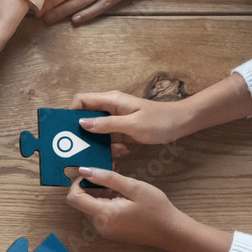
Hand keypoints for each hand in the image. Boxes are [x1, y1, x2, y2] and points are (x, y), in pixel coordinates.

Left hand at [66, 167, 183, 246]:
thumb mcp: (133, 187)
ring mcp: (105, 231)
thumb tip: (84, 170)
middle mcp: (99, 225)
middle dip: (90, 187)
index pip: (73, 198)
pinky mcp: (111, 232)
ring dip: (99, 194)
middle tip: (109, 177)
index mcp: (103, 214)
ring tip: (119, 187)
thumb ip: (107, 177)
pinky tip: (122, 197)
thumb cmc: (156, 209)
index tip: (91, 174)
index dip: (77, 183)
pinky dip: (105, 203)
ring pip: (91, 207)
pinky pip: (100, 214)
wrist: (171, 232)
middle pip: (81, 202)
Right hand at [70, 90, 194, 156]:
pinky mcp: (121, 128)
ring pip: (96, 130)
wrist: (181, 123)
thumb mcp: (132, 125)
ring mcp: (116, 118)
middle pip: (85, 117)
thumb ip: (106, 124)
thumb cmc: (159, 121)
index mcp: (111, 100)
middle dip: (83, 133)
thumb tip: (82, 123)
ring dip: (100, 143)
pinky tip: (122, 152)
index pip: (80, 100)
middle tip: (83, 147)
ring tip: (112, 152)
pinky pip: (108, 137)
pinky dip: (111, 146)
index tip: (69, 130)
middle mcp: (110, 107)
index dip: (71, 112)